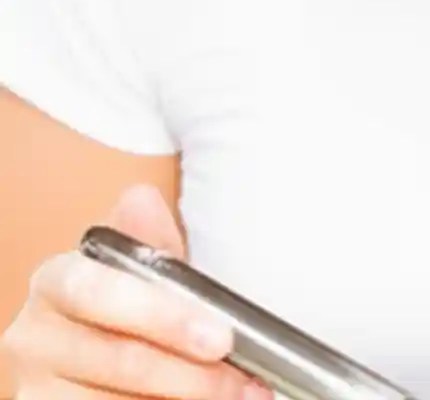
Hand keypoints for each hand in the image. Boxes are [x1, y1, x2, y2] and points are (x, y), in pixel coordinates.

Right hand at [2, 185, 270, 399]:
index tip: (222, 338)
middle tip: (245, 382)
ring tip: (237, 397)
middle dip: (194, 374)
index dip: (163, 317)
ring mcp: (37, 386)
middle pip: (121, 359)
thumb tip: (143, 199)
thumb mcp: (141, 271)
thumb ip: (147, 242)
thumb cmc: (124, 311)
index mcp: (56, 283)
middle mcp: (34, 337)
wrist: (97, 363)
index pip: (99, 293)